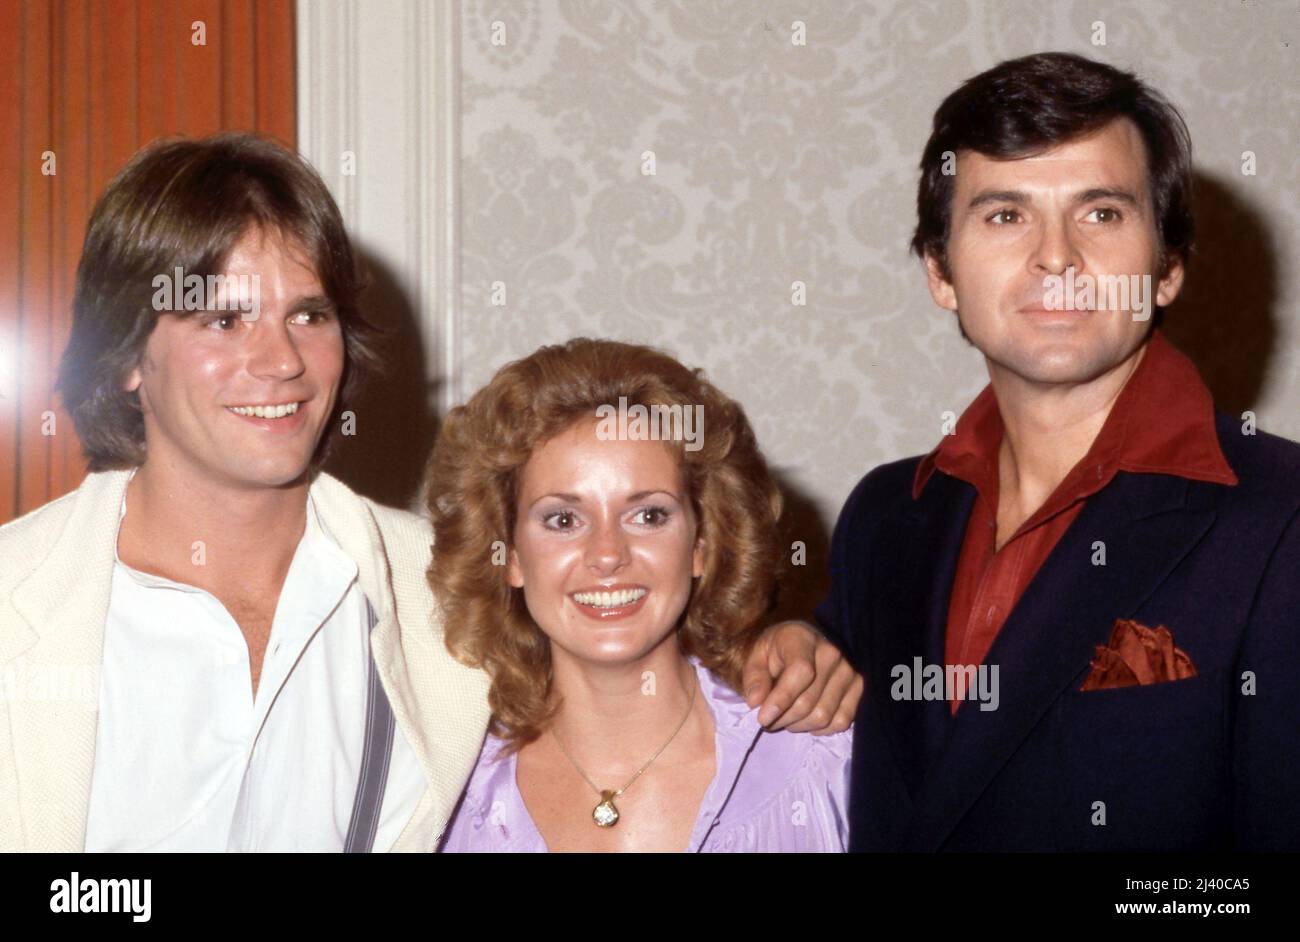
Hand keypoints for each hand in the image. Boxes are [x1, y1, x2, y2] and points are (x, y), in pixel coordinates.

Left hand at [741, 620, 861, 733]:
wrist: (807, 642)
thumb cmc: (779, 650)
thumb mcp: (758, 655)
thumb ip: (754, 677)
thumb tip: (755, 702)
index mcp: (802, 639)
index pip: (800, 672)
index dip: (781, 700)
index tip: (762, 718)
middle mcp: (831, 653)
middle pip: (808, 702)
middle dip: (783, 719)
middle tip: (769, 721)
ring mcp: (850, 671)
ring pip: (823, 716)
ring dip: (799, 725)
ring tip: (786, 719)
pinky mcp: (860, 687)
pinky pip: (841, 721)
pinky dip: (821, 729)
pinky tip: (807, 721)